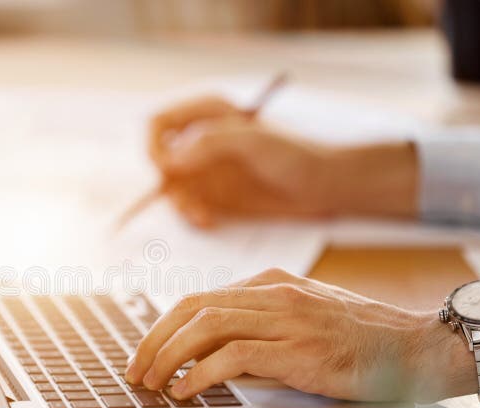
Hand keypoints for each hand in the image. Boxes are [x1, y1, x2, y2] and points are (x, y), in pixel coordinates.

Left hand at [125, 268, 476, 402]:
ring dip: (169, 357)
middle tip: (136, 370)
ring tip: (154, 383)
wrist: (412, 346)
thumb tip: (202, 350)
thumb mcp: (298, 316)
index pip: (197, 299)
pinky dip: (201, 374)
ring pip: (205, 327)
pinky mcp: (298, 350)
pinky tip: (187, 390)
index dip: (162, 327)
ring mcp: (286, 318)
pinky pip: (234, 356)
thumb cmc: (355, 336)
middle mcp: (272, 293)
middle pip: (192, 309)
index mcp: (268, 283)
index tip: (144, 352)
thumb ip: (255, 323)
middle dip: (154, 341)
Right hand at [148, 96, 418, 227]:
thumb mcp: (253, 141)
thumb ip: (210, 144)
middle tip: (185, 202)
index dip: (154, 146)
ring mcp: (206, 170)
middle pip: (160, 159)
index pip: (160, 124)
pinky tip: (210, 221)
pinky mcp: (214, 196)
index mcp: (207, 114)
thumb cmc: (296, 154)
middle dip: (168, 183)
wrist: (324, 186)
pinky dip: (192, 216)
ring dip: (180, 204)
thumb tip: (171, 161)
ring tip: (202, 217)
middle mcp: (201, 140)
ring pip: (171, 187)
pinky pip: (188, 207)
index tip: (165, 169)